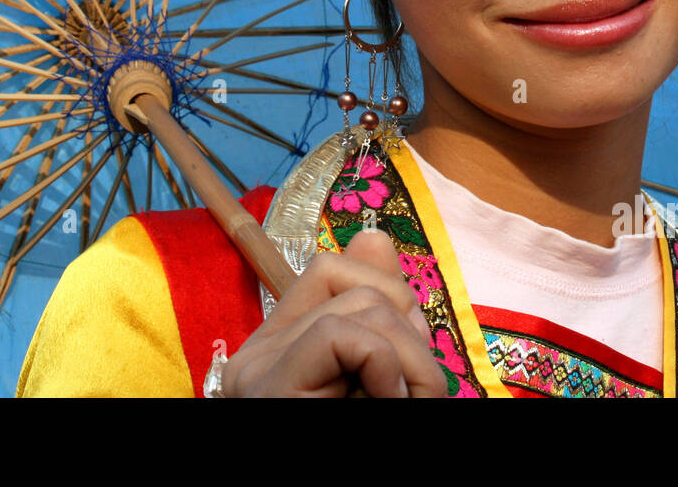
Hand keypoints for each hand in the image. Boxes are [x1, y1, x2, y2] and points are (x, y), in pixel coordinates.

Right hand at [220, 229, 447, 396]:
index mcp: (281, 350)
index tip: (410, 358)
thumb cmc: (348, 441)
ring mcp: (257, 372)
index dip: (387, 290)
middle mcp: (258, 355)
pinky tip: (388, 405)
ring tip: (408, 406)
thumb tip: (376, 235)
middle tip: (420, 394)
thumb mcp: (375, 381)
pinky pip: (343, 336)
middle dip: (408, 329)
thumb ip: (377, 318)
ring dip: (411, 359)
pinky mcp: (266, 391)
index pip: (329, 271)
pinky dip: (386, 366)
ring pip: (358, 308)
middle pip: (349, 281)